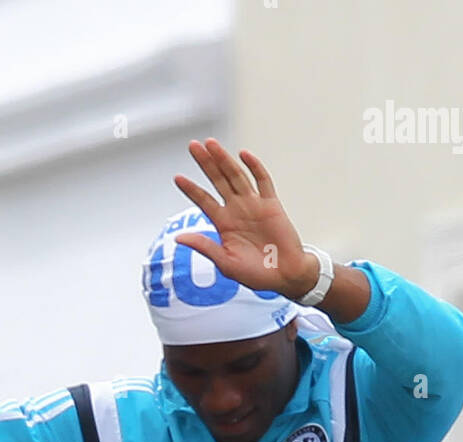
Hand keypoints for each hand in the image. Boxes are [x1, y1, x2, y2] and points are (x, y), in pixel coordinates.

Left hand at [173, 138, 315, 299]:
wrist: (285, 277)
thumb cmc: (256, 274)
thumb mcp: (225, 263)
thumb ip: (205, 247)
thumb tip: (179, 238)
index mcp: (224, 224)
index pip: (204, 201)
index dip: (191, 189)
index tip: (177, 178)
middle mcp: (237, 210)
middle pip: (218, 181)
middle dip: (206, 164)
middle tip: (193, 146)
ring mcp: (254, 205)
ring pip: (236, 176)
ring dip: (224, 160)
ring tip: (211, 144)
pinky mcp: (271, 205)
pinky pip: (262, 182)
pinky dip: (254, 167)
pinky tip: (243, 155)